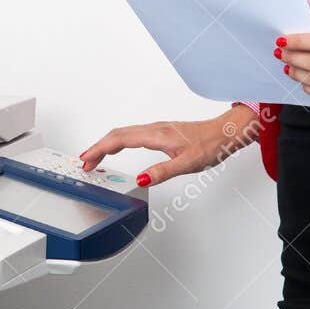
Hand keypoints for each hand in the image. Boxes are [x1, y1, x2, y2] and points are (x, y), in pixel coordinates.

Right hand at [79, 105, 259, 186]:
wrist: (225, 133)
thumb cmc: (210, 145)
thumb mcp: (188, 163)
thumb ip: (163, 172)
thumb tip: (141, 179)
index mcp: (156, 135)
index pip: (119, 140)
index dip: (99, 149)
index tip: (86, 159)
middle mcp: (153, 129)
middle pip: (116, 135)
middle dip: (97, 148)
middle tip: (84, 163)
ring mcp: (156, 129)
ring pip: (123, 133)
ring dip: (106, 145)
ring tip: (95, 158)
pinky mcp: (160, 132)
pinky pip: (132, 134)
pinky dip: (118, 142)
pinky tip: (118, 150)